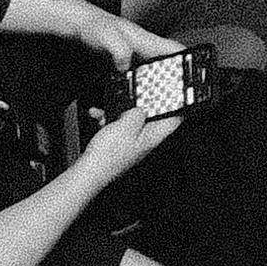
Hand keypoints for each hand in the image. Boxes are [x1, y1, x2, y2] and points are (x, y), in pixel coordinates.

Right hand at [69, 96, 185, 187]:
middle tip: (135, 99)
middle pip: (152, 118)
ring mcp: (132, 143)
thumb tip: (139, 109)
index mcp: (153, 136)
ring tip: (109, 111)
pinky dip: (109, 121)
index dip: (176, 105)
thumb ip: (137, 113)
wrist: (90, 171)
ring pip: (132, 121)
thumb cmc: (108, 156)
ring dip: (120, 113)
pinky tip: (100, 118)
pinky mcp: (119, 145)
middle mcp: (145, 141)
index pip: (174, 120)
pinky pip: (118, 128)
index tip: (174, 94)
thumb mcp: (126, 125)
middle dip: (141, 106)